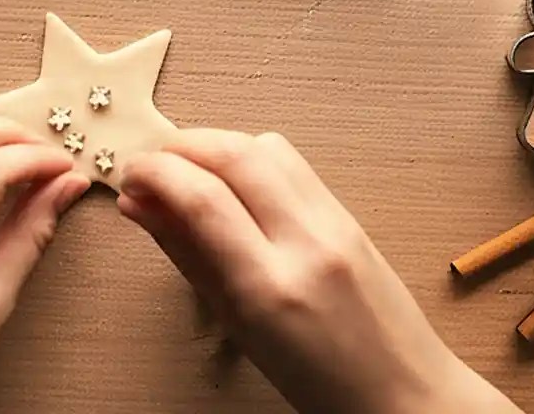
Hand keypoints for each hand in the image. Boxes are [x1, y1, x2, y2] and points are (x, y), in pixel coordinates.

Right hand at [118, 130, 523, 413]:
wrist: (405, 394)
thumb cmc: (319, 382)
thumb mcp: (237, 329)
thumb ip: (187, 258)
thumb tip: (139, 207)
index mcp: (272, 288)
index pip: (201, 198)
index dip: (154, 173)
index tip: (128, 177)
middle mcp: (308, 244)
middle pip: (234, 153)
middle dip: (179, 145)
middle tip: (149, 166)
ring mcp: (336, 223)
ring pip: (266, 145)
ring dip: (215, 144)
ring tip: (186, 172)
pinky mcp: (351, 213)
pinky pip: (293, 164)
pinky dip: (250, 158)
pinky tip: (231, 184)